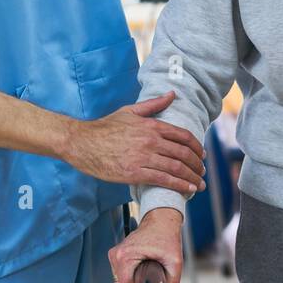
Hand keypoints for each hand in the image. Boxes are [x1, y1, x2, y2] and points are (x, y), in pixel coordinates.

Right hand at [61, 91, 206, 192]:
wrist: (81, 142)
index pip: (183, 136)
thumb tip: (172, 94)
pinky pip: (163, 180)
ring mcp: (143, 157)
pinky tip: (188, 189)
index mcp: (151, 125)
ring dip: (192, 177)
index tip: (202, 155)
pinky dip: (179, 185)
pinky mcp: (134, 173)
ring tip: (199, 183)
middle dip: (197, 164)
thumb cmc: (105, 127)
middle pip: (183, 153)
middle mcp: (151, 140)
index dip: (197, 146)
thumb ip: (153, 104)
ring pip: (176, 168)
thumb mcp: (130, 111)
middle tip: (202, 171)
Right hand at [109, 208, 183, 282]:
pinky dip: (130, 282)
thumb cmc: (166, 235)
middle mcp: (116, 255)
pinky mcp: (119, 255)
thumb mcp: (175, 260)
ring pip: (121, 282)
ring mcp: (116, 255)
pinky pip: (122, 275)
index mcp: (125, 256)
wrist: (162, 219)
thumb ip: (172, 281)